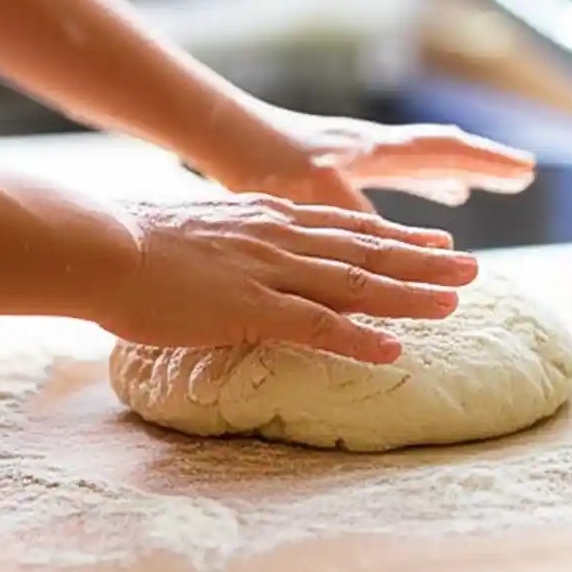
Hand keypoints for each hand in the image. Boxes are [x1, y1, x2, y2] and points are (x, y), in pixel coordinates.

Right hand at [100, 194, 475, 362]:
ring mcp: (270, 272)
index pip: (348, 228)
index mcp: (271, 222)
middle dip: (424, 262)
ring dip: (410, 294)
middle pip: (368, 251)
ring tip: (455, 302)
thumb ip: (243, 245)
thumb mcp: (206, 235)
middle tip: (472, 268)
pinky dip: (359, 338)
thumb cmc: (138, 247)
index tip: (436, 242)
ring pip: (357, 284)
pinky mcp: (250, 307)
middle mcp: (282, 240)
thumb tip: (256, 264)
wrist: (98, 246)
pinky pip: (317, 326)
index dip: (397, 238)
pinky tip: (395, 350)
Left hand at [196, 103, 537, 211]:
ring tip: (488, 186)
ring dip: (456, 171)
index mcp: (374, 151)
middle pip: (441, 149)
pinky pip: (397, 169)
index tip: (524, 173)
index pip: (443, 153)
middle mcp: (373, 144)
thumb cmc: (261, 166)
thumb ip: (361, 221)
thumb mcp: (312, 198)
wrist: (221, 134)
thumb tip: (409, 250)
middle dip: (484, 162)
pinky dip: (426, 182)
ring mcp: (359, 150)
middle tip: (526, 171)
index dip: (484, 165)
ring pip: (420, 157)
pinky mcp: (341, 162)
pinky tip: (440, 199)